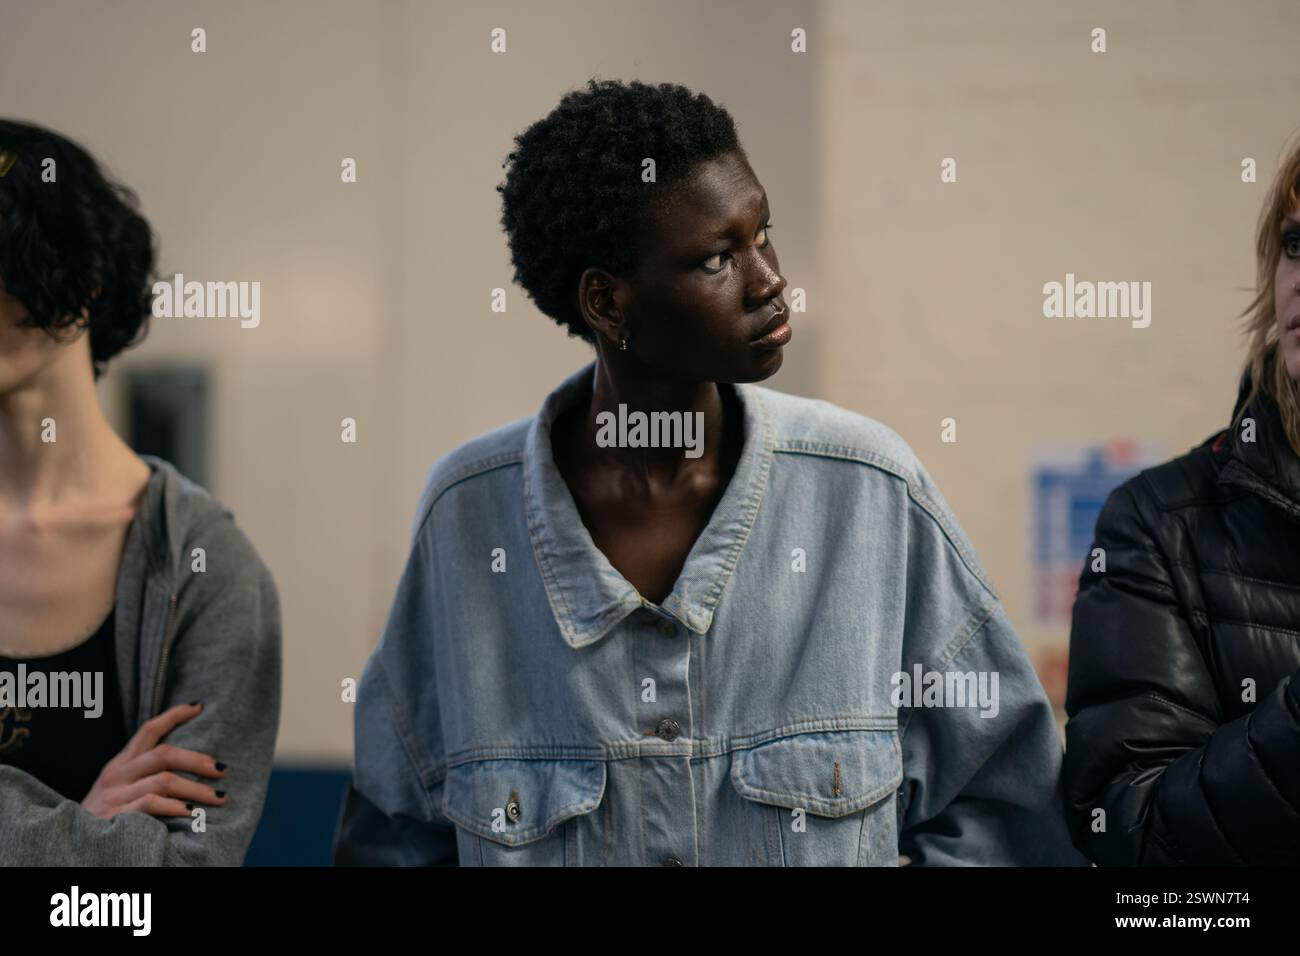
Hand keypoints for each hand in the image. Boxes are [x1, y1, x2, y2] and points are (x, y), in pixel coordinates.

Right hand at [80, 702, 228, 819]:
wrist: (71, 845)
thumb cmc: (103, 815)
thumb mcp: (118, 788)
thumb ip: (144, 774)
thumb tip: (190, 764)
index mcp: (119, 764)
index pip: (148, 730)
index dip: (173, 716)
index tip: (198, 706)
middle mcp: (117, 775)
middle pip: (163, 754)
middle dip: (197, 760)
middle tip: (222, 770)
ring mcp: (115, 795)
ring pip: (163, 781)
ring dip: (196, 789)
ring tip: (218, 797)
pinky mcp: (116, 816)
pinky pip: (150, 804)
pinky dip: (175, 807)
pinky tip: (192, 812)